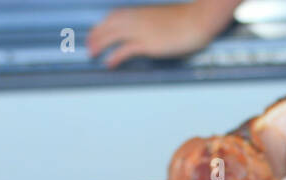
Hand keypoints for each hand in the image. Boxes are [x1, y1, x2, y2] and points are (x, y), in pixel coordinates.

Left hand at [88, 1, 238, 68]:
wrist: (197, 20)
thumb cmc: (185, 20)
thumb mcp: (163, 19)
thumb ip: (150, 23)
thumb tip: (146, 31)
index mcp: (141, 12)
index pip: (114, 16)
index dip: (102, 25)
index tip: (95, 32)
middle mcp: (138, 19)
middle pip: (109, 25)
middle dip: (96, 34)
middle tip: (88, 45)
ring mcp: (142, 31)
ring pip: (113, 35)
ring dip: (100, 44)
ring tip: (92, 53)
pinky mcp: (148, 43)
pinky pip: (126, 49)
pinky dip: (115, 56)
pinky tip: (109, 63)